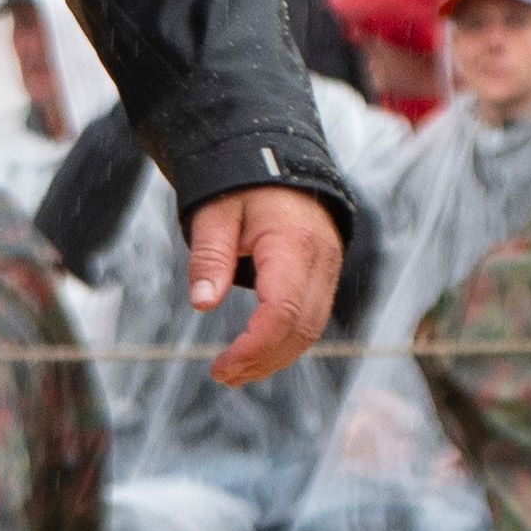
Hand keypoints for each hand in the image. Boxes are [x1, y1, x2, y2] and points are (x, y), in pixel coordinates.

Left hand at [188, 185, 345, 387]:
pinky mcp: (325, 274)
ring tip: (236, 372)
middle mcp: (321, 261)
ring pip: (311, 329)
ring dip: (276, 356)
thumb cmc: (243, 182)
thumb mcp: (215, 211)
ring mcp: (328, 269)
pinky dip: (287, 340)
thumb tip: (202, 303)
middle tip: (223, 375)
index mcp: (294, 244)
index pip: (282, 311)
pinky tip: (260, 351)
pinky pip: (312, 318)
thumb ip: (210, 256)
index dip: (255, 346)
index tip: (223, 365)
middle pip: (301, 329)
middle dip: (263, 360)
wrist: (278, 156)